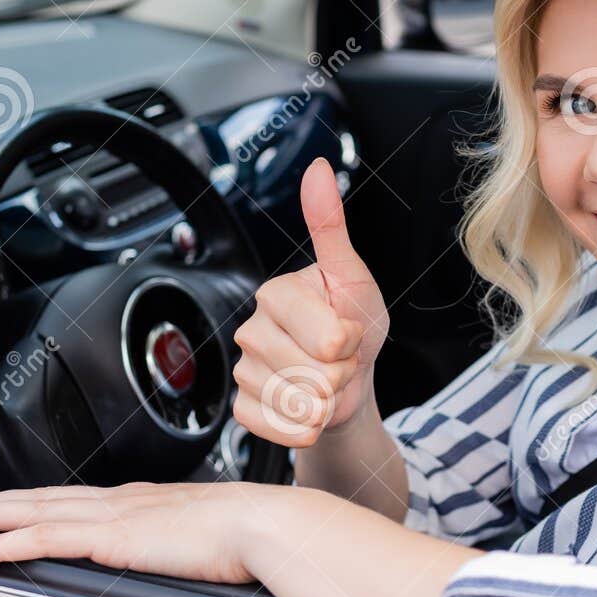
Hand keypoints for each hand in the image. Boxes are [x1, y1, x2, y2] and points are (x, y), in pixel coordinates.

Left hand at [0, 482, 267, 583]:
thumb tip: (195, 563)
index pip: (77, 499)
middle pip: (43, 497)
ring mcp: (110, 516)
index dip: (38, 500)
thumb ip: (191, 549)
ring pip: (30, 512)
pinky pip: (36, 539)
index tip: (12, 502)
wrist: (265, 526)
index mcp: (145, 502)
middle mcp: (121, 501)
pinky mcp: (105, 538)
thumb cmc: (253, 537)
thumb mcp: (214, 542)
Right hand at [231, 157, 388, 446]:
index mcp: (275, 293)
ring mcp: (243, 369)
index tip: (348, 331)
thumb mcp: (352, 276)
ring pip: (299, 403)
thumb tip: (317, 168)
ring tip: (325, 380)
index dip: (351, 342)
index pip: (328, 338)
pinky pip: (279, 427)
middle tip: (338, 359)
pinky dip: (306, 426)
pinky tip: (309, 407)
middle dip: (341, 373)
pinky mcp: (243, 408)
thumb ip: (330, 226)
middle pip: (314, 374)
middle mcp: (251, 328)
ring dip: (327, 401)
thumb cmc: (354, 323)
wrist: (350, 377)